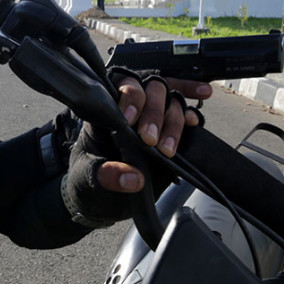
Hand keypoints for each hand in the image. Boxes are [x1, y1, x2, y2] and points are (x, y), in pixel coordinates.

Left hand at [61, 74, 209, 226]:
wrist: (103, 198)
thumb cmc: (89, 180)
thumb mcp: (88, 177)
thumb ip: (106, 175)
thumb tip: (134, 179)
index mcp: (109, 107)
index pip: (124, 86)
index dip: (131, 97)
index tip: (129, 120)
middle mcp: (135, 107)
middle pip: (153, 90)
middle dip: (154, 113)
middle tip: (150, 140)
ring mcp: (155, 117)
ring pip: (172, 102)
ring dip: (173, 122)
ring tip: (167, 150)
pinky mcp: (170, 132)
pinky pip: (186, 115)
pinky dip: (193, 115)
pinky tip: (195, 121)